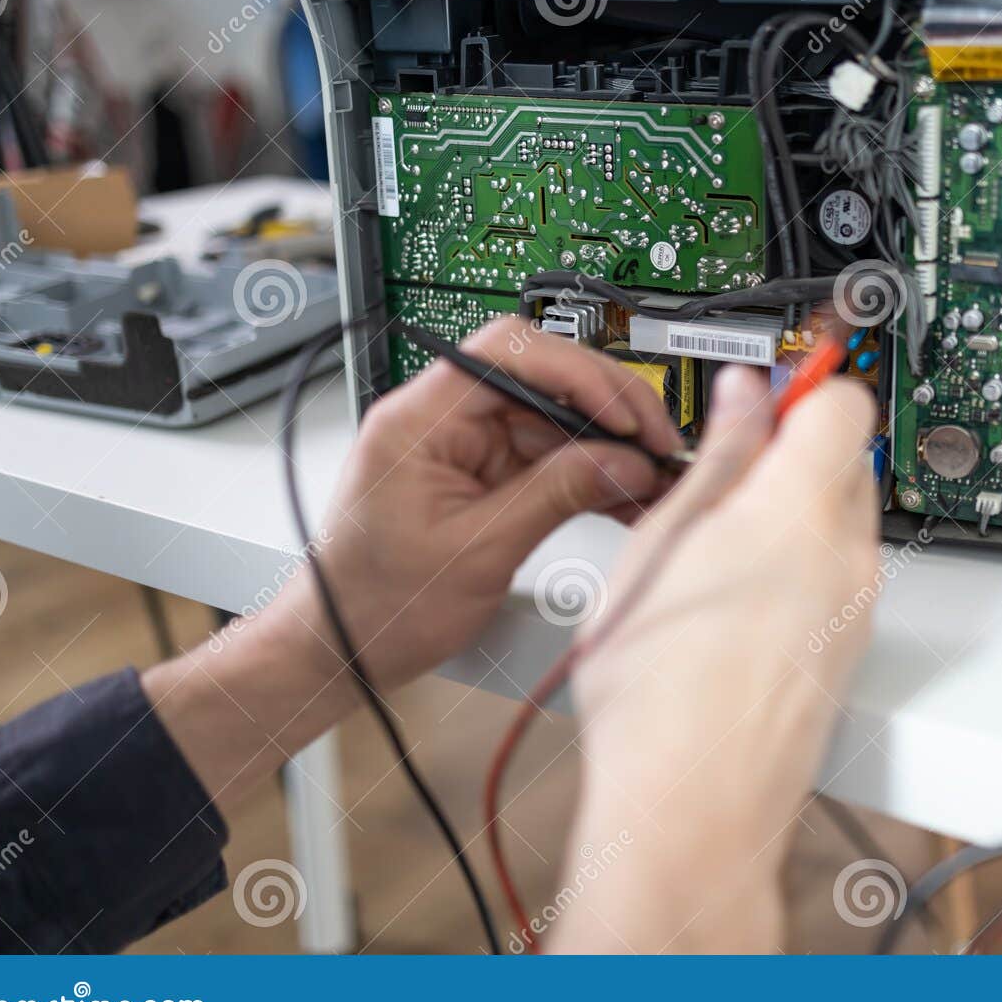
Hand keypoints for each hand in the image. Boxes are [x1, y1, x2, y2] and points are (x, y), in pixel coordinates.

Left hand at [287, 316, 685, 687]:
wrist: (344, 648)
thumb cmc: (379, 606)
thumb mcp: (478, 552)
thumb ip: (555, 496)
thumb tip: (623, 461)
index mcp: (418, 420)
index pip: (507, 353)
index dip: (577, 373)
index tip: (624, 415)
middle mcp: (441, 419)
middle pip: (541, 377)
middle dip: (608, 408)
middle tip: (658, 446)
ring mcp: (464, 445)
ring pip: (555, 419)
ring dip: (609, 447)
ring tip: (655, 481)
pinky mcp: (483, 473)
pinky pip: (548, 456)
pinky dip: (590, 475)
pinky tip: (628, 497)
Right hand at [551, 365, 880, 951]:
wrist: (691, 810)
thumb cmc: (657, 698)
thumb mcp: (659, 547)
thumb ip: (715, 457)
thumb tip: (742, 397)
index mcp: (799, 512)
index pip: (843, 399)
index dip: (802, 382)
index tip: (765, 385)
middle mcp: (848, 557)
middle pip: (846, 456)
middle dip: (788, 449)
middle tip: (717, 473)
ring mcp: (856, 608)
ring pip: (841, 516)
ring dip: (790, 508)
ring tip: (710, 550)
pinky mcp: (850, 648)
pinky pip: (836, 573)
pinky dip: (796, 564)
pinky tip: (730, 601)